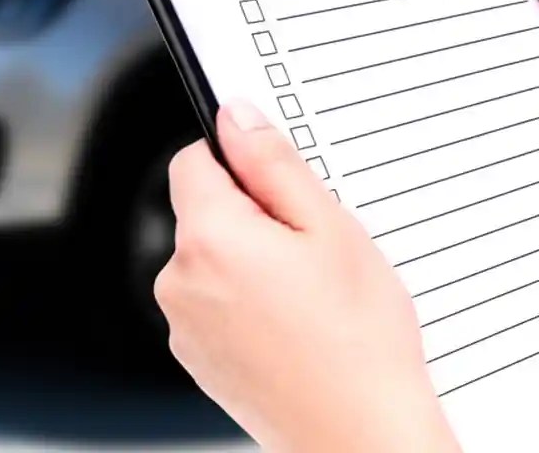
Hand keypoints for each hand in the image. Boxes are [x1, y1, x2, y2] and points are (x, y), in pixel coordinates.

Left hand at [158, 101, 459, 452]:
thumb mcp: (328, 227)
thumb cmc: (356, 341)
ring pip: (212, 260)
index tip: (278, 183)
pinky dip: (246, 304)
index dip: (239, 160)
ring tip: (309, 296)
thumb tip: (236, 118)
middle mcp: (179, 282)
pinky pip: (215, 304)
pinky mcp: (198, 358)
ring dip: (250, 262)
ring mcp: (184, 326)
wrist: (358, 432)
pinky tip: (294, 325)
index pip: (194, 158)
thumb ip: (272, 162)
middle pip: (204, 212)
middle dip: (252, 216)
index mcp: (208, 239)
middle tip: (311, 249)